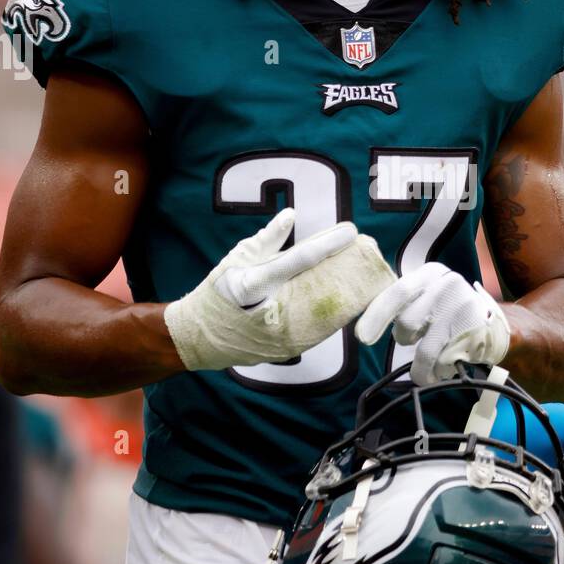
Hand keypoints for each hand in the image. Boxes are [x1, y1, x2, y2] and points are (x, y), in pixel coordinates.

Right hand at [165, 208, 395, 370]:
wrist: (199, 339)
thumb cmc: (217, 292)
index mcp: (254, 282)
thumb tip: (292, 214)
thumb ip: (268, 238)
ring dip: (347, 290)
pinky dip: (335, 311)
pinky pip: (320, 328)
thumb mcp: (236, 258)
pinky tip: (349, 297)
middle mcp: (270, 309)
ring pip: (327, 311)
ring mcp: (280, 333)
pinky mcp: (289, 349)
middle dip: (346, 267)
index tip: (351, 231)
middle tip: (364, 251)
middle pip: (321, 286)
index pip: (299, 259)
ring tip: (362, 272)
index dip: (328, 243)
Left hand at [355, 262, 509, 385]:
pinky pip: (445, 361)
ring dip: (422, 367)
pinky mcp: (475, 333)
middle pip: (408, 322)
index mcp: (431, 273)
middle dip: (405, 339)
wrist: (494, 324)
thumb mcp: (429, 294)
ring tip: (427, 370)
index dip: (376, 316)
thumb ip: (404, 301)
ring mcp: (464, 309)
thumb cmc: (450, 311)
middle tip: (416, 340)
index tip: (362, 337)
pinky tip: (447, 365)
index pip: (398, 292)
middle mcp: (448, 285)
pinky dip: (440, 371)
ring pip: (425, 350)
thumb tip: (365, 325)